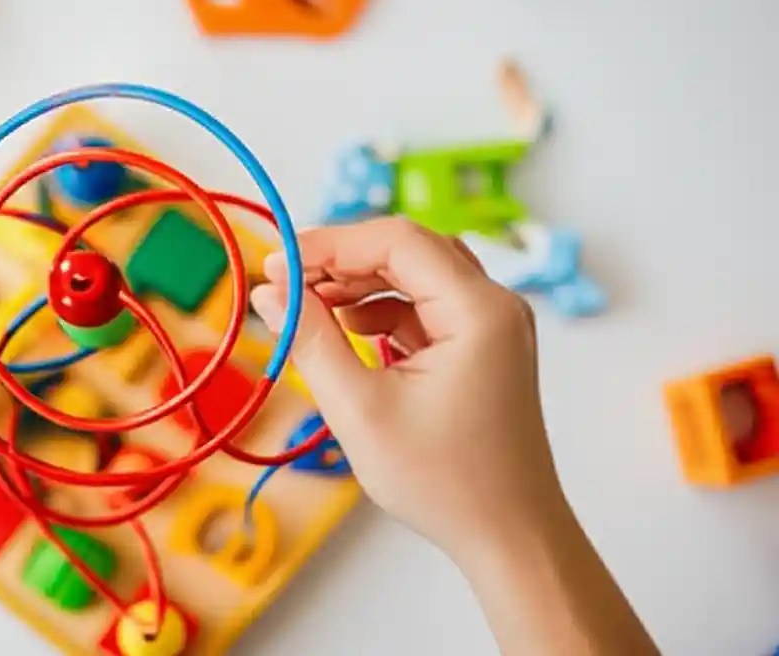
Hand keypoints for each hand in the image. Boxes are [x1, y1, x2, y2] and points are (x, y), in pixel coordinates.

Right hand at [250, 217, 560, 558]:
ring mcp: (491, 327)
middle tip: (286, 284)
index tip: (276, 265)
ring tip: (311, 311)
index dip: (329, 245)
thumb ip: (311, 340)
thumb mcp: (359, 409)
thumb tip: (269, 292)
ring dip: (360, 285)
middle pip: (407, 250)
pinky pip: (425, 307)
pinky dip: (381, 311)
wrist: (509, 537)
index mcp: (478, 310)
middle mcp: (494, 306)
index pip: (396, 241)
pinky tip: (349, 333)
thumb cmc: (446, 482)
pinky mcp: (481, 348)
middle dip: (342, 262)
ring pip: (415, 276)